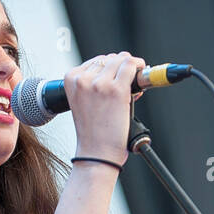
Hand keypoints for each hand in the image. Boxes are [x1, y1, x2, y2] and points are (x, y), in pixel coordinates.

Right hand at [65, 51, 145, 168]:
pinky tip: (142, 73)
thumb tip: (118, 65)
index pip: (95, 61)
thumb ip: (92, 83)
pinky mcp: (116, 90)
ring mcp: (99, 83)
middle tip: (126, 85)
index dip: (109, 70)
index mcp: (70, 80)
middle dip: (120, 69)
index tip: (115, 80)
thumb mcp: (83, 102)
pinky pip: (131, 65)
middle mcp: (83, 79)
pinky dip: (139, 67)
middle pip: (109, 59)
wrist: (96, 155)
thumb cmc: (93, 133)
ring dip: (130, 69)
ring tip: (132, 87)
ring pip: (121, 60)